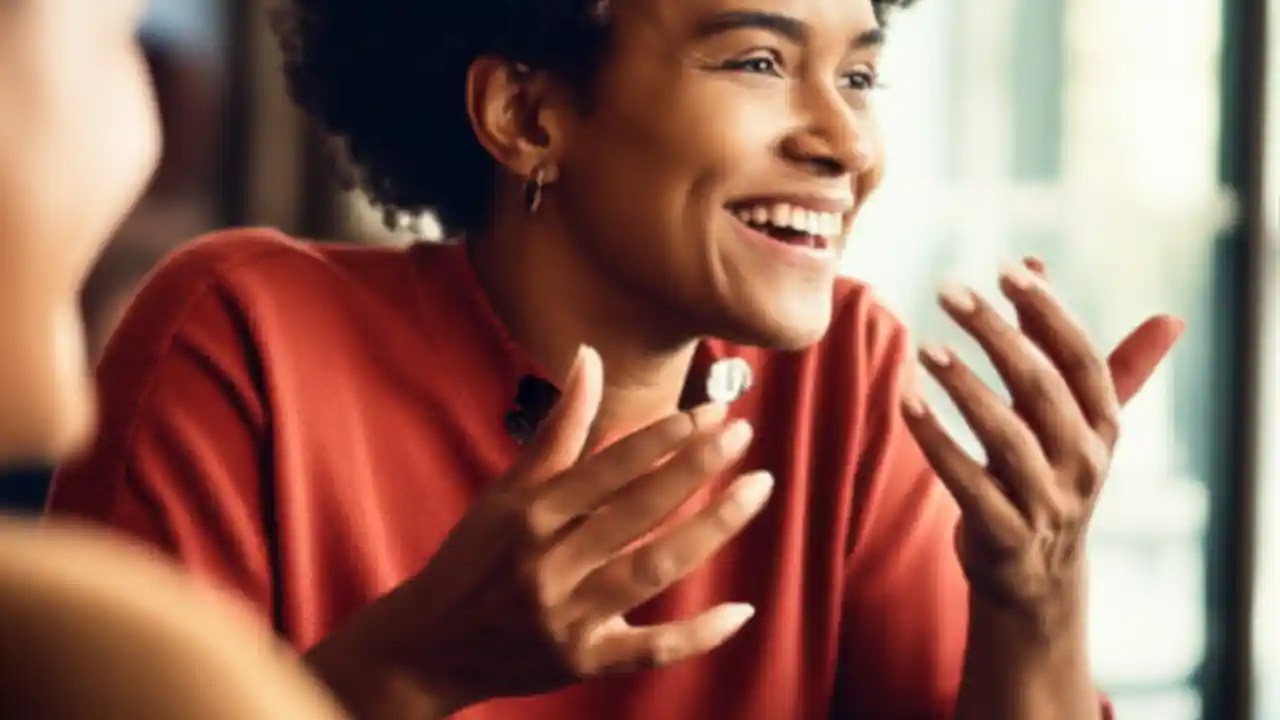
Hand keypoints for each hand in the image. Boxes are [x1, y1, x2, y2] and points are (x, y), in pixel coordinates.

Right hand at [321, 345, 772, 714]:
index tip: (706, 412)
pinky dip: (698, 634)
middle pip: (637, 514)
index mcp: (528, 517)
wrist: (429, 647)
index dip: (658, 440)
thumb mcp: (506, 493)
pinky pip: (650, 650)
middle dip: (695, 469)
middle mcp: (547, 565)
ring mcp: (568, 618)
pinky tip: (743, 608)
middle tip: (743, 431)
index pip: (604, 471)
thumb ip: (557, 429)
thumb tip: (589, 356)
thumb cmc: (474, 558)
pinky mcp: (583, 662)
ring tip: (758, 487)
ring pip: (652, 570)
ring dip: (712, 529)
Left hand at [900, 259, 1184, 623]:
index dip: (1048, 312)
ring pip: (1006, 436)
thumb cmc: (1045, 476)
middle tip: (949, 289)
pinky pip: (966, 482)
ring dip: (965, 387)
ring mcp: (1047, 503)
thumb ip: (1049, 339)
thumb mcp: (1063, 414)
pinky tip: (905, 400)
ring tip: (925, 346)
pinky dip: (935, 440)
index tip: (1007, 269)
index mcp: (1103, 427)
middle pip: (1042, 388)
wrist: (1035, 580)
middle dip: (997, 334)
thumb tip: (1036, 259)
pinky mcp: (1004, 534)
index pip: (1082, 359)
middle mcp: (1083, 463)